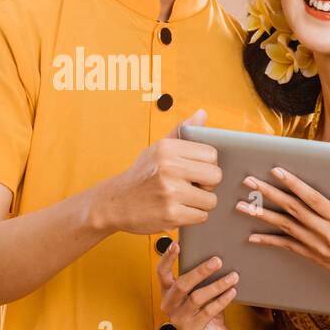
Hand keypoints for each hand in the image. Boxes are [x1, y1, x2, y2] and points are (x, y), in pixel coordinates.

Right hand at [93, 110, 221, 233]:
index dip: (207, 165)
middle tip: (193, 187)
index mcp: (167, 148)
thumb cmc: (140, 176)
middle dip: (208, 185)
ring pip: (211, 199)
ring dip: (201, 203)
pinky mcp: (171, 214)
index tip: (196, 171)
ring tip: (183, 200)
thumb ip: (181, 131)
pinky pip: (202, 216)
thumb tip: (202, 113)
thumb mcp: (157, 149)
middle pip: (215, 176)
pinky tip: (178, 210)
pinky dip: (193, 216)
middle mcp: (169, 167)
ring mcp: (170, 191)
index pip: (211, 154)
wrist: (115, 202)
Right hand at [155, 240, 239, 329]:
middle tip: (217, 260)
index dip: (167, 258)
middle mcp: (169, 305)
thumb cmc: (205, 310)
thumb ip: (200, 279)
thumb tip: (215, 255)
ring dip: (217, 285)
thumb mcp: (199, 292)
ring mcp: (178, 319)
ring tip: (233, 276)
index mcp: (167, 292)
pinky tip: (232, 291)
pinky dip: (222, 300)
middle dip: (200, 271)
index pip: (162, 273)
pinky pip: (208, 312)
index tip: (176, 243)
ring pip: (197, 297)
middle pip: (181, 284)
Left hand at [235, 168, 329, 294]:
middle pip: (292, 210)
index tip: (276, 171)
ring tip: (242, 205)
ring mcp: (318, 247)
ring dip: (262, 215)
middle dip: (268, 194)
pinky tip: (252, 236)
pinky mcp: (314, 257)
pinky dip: (269, 241)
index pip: (312, 198)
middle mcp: (327, 234)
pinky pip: (288, 247)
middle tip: (249, 182)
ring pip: (285, 227)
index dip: (293, 183)